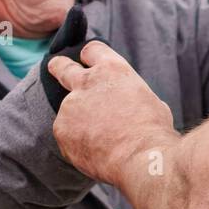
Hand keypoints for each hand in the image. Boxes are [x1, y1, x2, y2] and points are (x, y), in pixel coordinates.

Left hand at [50, 40, 176, 183]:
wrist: (141, 158)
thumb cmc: (152, 130)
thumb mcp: (148, 99)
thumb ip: (127, 95)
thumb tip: (124, 103)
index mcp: (112, 70)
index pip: (92, 51)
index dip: (90, 57)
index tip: (87, 63)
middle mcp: (86, 82)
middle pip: (62, 67)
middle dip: (59, 67)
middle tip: (55, 67)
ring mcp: (70, 105)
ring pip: (69, 111)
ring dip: (78, 121)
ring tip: (102, 141)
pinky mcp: (61, 129)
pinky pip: (67, 135)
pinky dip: (76, 143)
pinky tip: (95, 151)